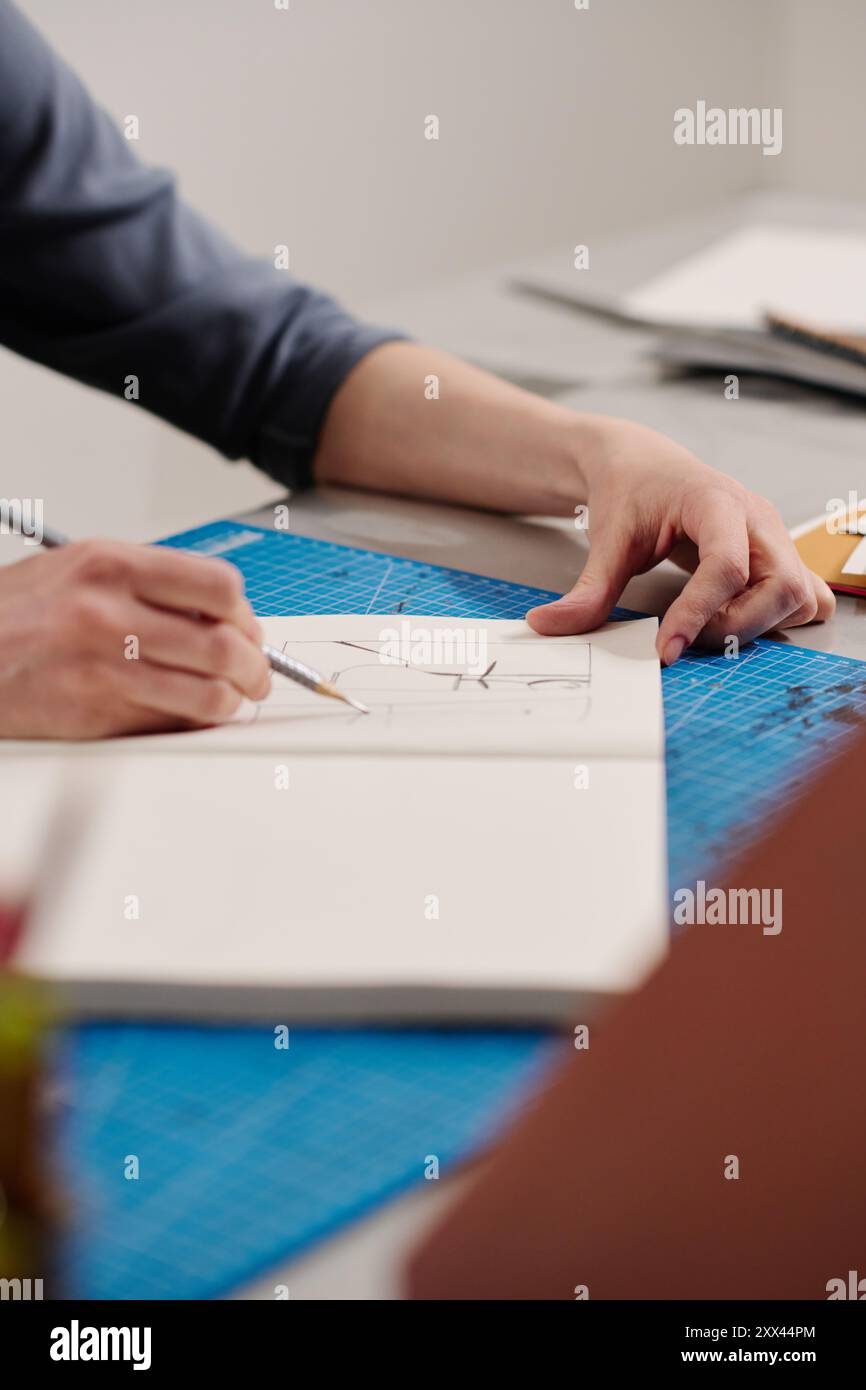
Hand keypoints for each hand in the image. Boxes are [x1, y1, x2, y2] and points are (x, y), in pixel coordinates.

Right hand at [0, 540, 270, 738]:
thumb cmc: (17, 612)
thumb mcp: (78, 568)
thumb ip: (150, 582)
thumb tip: (221, 609)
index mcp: (111, 567)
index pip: (217, 586)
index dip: (245, 613)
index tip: (247, 627)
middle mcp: (109, 614)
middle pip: (223, 645)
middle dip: (255, 666)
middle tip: (257, 674)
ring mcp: (103, 668)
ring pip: (208, 694)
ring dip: (231, 701)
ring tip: (229, 699)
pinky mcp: (95, 715)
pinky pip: (171, 724)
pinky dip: (193, 722)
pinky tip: (189, 714)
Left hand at [526, 418, 834, 663]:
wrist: (645, 465)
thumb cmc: (631, 493)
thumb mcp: (606, 540)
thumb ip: (586, 589)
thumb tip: (546, 625)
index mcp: (715, 502)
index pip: (726, 566)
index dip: (698, 615)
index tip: (666, 649)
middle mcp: (757, 518)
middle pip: (781, 586)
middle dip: (738, 626)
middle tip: (688, 638)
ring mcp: (775, 537)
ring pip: (800, 595)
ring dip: (760, 626)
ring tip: (708, 627)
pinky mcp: (779, 556)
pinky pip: (806, 597)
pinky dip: (780, 619)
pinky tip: (737, 619)